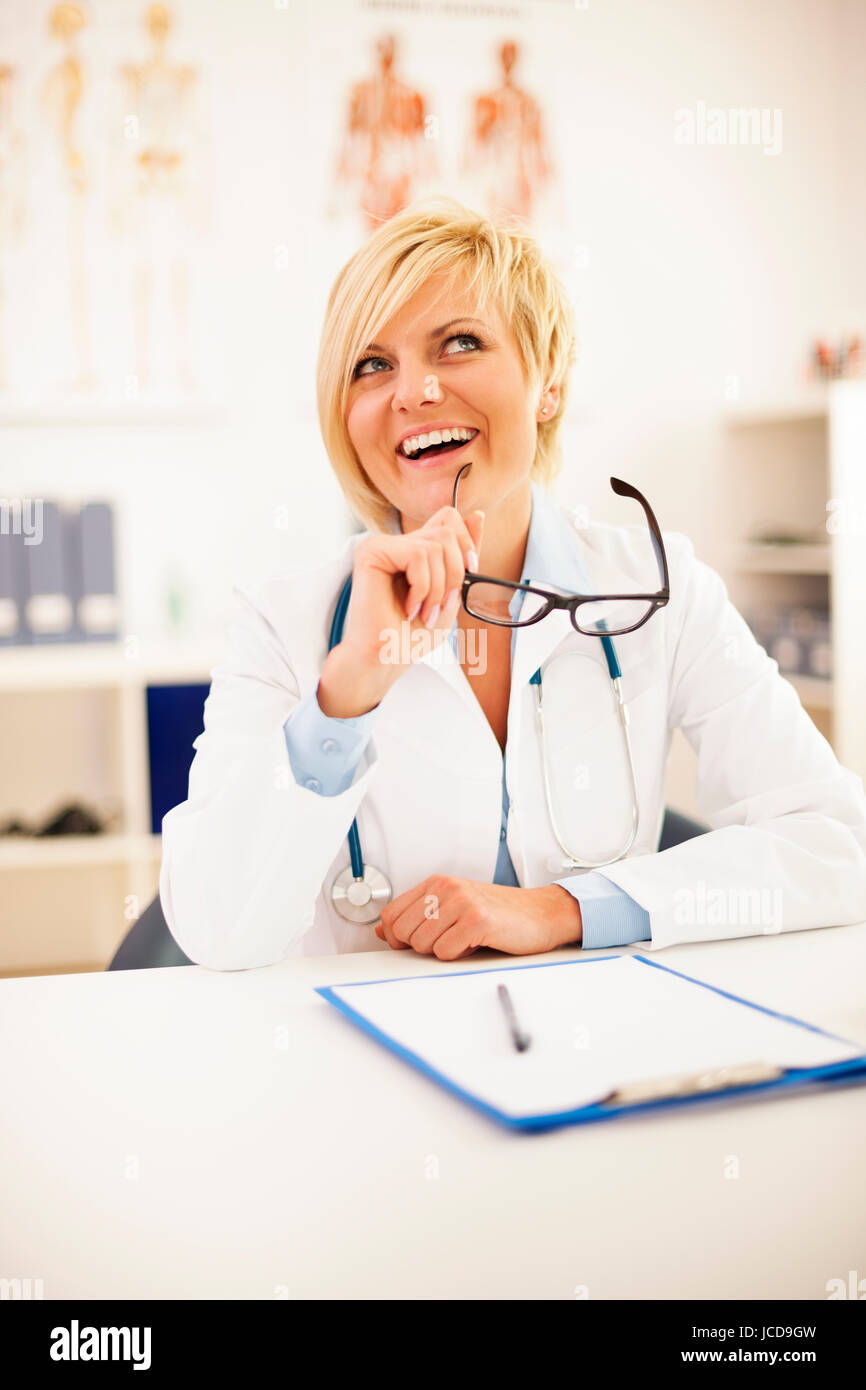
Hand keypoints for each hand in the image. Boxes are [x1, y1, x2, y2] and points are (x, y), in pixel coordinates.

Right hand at [332, 503, 484, 673]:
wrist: (388, 658)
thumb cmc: (413, 635)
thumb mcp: (451, 591)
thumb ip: (462, 554)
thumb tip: (478, 515)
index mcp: (414, 550)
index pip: (449, 518)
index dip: (467, 540)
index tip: (472, 570)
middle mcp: (397, 543)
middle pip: (447, 531)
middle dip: (456, 573)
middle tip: (442, 606)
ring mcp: (382, 545)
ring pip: (435, 545)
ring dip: (439, 587)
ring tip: (424, 612)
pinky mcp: (371, 552)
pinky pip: (417, 554)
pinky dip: (423, 587)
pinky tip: (408, 608)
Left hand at [373, 876, 582, 958]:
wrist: (541, 913)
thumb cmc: (500, 913)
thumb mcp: (454, 908)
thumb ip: (418, 917)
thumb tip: (383, 929)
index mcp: (438, 883)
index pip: (391, 914)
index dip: (396, 937)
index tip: (413, 943)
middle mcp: (447, 888)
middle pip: (403, 932)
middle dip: (420, 946)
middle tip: (446, 941)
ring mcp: (462, 902)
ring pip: (422, 944)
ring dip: (442, 951)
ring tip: (464, 940)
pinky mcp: (477, 921)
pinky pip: (445, 952)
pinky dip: (458, 956)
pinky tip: (475, 944)